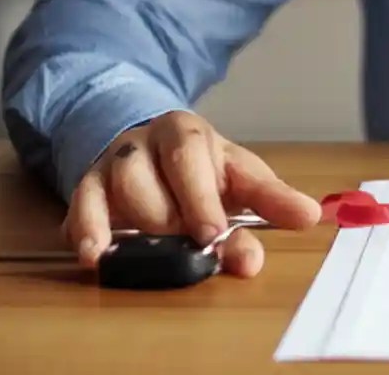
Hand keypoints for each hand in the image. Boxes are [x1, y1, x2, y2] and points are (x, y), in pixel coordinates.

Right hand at [62, 111, 321, 277]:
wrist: (146, 147)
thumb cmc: (201, 169)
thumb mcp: (239, 176)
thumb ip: (270, 200)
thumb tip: (309, 216)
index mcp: (185, 132)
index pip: (191, 154)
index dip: (202, 196)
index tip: (215, 232)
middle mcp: (142, 144)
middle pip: (149, 176)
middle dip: (173, 216)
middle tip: (195, 242)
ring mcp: (109, 166)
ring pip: (116, 192)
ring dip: (139, 228)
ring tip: (159, 252)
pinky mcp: (84, 190)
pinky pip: (79, 209)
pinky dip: (87, 234)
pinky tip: (97, 257)